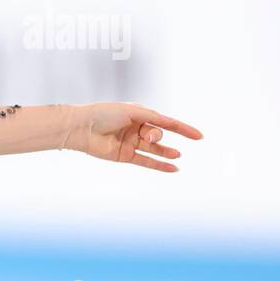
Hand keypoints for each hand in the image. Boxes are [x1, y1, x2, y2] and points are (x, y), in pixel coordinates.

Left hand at [68, 103, 202, 171]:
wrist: (81, 128)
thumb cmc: (103, 114)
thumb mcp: (131, 111)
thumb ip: (151, 118)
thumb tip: (166, 127)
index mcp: (139, 115)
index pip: (166, 122)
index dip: (183, 129)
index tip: (198, 136)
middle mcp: (136, 129)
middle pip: (157, 134)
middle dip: (158, 136)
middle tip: (149, 136)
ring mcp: (131, 143)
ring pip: (154, 149)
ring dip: (166, 152)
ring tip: (178, 155)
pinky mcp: (125, 156)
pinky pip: (146, 161)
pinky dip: (159, 165)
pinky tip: (173, 168)